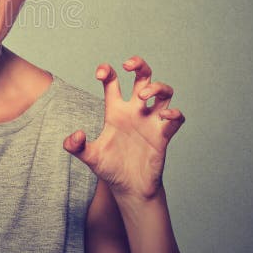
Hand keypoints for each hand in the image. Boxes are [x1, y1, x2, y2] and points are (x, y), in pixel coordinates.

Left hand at [63, 56, 184, 201]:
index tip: (100, 73)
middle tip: (128, 65)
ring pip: (164, 92)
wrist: (129, 188)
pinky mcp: (163, 135)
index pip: (113, 81)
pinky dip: (174, 114)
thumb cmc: (110, 168)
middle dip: (139, 64)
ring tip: (143, 96)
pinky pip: (176, 118)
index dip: (107, 71)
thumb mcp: (90, 157)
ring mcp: (150, 121)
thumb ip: (77, 146)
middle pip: (143, 77)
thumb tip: (75, 135)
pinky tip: (164, 116)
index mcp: (115, 110)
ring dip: (156, 87)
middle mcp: (135, 111)